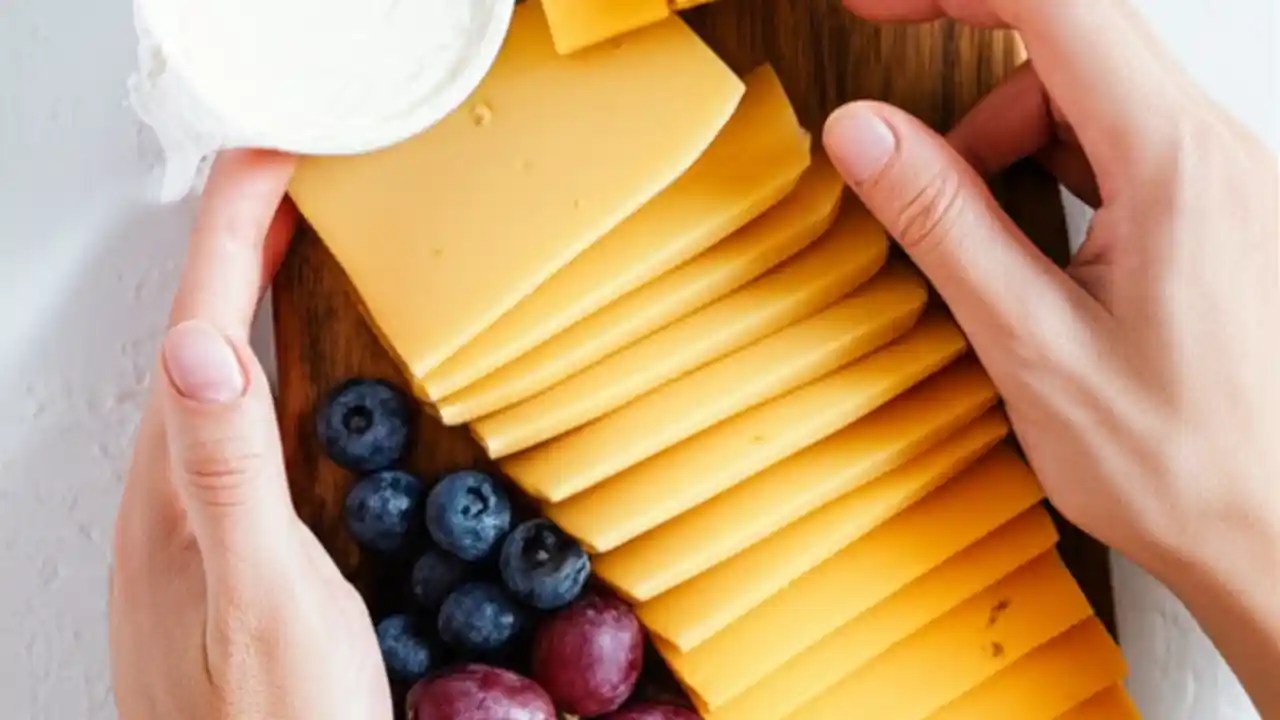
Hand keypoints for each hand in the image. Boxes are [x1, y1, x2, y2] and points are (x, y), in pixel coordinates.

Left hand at [110, 151, 392, 719]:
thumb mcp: (262, 600)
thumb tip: (198, 350)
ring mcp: (194, 522)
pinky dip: (259, 363)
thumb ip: (230, 480)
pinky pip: (232, 421)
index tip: (276, 160)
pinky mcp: (222, 545)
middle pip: (197, 333)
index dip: (235, 232)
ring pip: (210, 376)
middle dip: (235, 242)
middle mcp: (175, 494)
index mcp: (182, 487)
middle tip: (283, 181)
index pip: (201, 325)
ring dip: (241, 296)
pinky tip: (281, 371)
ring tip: (280, 247)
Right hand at [823, 0, 1277, 712]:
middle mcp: (1212, 150)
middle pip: (1072, 38)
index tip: (872, 3)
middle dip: (967, 57)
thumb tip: (860, 131)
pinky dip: (1049, 168)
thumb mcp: (1033, 345)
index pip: (1057, 5)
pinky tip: (1025, 239)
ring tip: (970, 230)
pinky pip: (1116, 144)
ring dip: (1005, 135)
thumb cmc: (1183, 466)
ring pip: (1089, 95)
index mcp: (1174, 164)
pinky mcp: (1212, 209)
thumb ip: (942, 222)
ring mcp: (1219, 178)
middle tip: (887, 85)